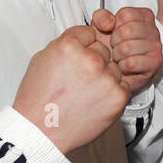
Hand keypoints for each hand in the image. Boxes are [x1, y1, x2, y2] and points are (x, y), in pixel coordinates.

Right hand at [13, 25, 128, 153]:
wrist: (40, 131)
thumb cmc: (38, 98)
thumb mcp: (43, 59)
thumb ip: (66, 44)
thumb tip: (83, 38)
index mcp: (69, 46)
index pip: (89, 32)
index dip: (83, 46)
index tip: (76, 58)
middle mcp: (90, 59)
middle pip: (104, 49)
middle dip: (94, 61)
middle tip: (79, 79)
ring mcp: (107, 78)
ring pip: (115, 67)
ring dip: (105, 77)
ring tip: (85, 92)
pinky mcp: (118, 96)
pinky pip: (123, 85)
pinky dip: (112, 92)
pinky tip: (94, 100)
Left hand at [90, 7, 162, 96]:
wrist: (115, 70)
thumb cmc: (110, 48)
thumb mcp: (100, 27)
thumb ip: (101, 17)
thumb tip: (110, 23)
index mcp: (144, 17)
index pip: (125, 14)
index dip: (114, 25)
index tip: (116, 31)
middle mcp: (153, 30)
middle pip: (126, 31)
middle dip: (115, 41)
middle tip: (117, 46)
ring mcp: (156, 46)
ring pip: (127, 47)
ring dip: (118, 55)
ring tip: (120, 56)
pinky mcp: (155, 63)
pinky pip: (131, 63)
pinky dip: (123, 66)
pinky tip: (125, 66)